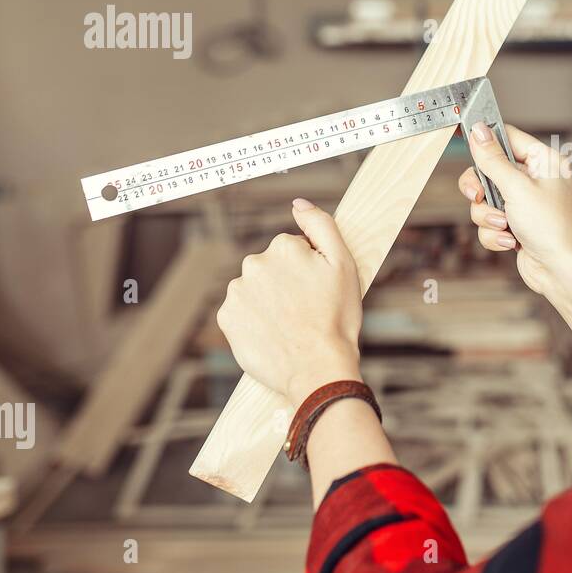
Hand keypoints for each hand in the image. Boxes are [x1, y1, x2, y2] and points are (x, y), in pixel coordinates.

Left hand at [216, 198, 362, 403]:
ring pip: (255, 290)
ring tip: (290, 325)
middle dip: (286, 284)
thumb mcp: (344, 264)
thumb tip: (298, 203)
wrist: (318, 369)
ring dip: (269, 301)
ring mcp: (237, 292)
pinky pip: (241, 312)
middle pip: (271, 268)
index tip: (318, 292)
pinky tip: (273, 333)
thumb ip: (321, 225)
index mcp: (283, 247)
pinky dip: (254, 320)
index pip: (294, 250)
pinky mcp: (227, 318)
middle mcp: (254, 263)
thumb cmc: (337, 319)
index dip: (310, 271)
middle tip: (306, 310)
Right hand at [459, 121, 571, 298]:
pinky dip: (495, 234)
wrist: (560, 272)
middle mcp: (534, 179)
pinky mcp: (516, 224)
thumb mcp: (517, 188)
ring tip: (505, 227)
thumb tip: (477, 130)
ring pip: (485, 199)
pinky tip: (510, 243)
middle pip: (489, 170)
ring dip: (488, 217)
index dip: (485, 139)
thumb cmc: (551, 228)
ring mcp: (524, 203)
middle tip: (477, 197)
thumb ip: (493, 159)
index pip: (507, 136)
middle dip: (481, 190)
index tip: (462, 136)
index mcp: (543, 161)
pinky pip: (490, 221)